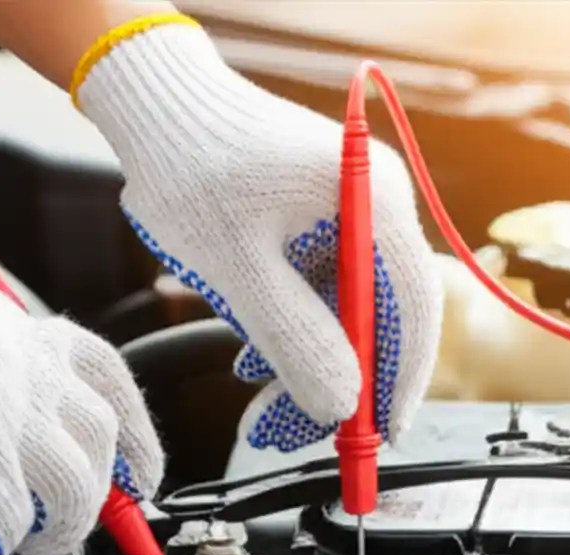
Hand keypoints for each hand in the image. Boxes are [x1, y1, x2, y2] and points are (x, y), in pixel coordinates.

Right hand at [0, 234, 162, 554]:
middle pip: (103, 437)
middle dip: (107, 489)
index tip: (138, 465)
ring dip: (59, 527)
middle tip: (91, 518)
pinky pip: (12, 525)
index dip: (135, 427)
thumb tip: (26, 415)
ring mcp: (1, 414)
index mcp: (14, 324)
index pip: (108, 372)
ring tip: (30, 541)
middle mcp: (22, 365)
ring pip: (74, 488)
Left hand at [76, 18, 442, 451]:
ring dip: (303, 363)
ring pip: (340, 312)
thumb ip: (295, 341)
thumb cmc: (191, 171)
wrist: (157, 107)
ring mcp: (344, 212)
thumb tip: (341, 407)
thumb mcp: (240, 271)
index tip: (379, 433)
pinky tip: (248, 361)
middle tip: (290, 433)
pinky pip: (315, 291)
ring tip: (256, 407)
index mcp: (372, 203)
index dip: (400, 378)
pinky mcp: (314, 221)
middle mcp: (372, 204)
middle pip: (376, 315)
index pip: (412, 306)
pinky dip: (286, 331)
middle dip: (335, 382)